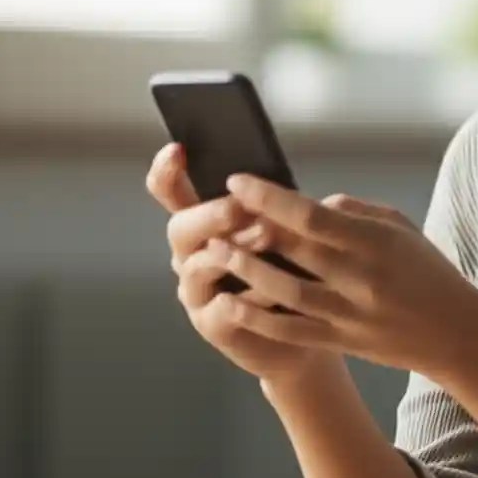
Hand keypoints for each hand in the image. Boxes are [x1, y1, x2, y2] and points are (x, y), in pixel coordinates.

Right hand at [145, 143, 336, 383]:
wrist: (310, 328)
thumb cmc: (296, 269)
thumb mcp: (286, 226)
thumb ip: (270, 204)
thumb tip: (271, 180)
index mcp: (203, 224)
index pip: (169, 193)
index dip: (166, 171)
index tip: (178, 149)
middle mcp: (190, 255)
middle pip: (179, 227)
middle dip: (209, 214)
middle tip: (237, 208)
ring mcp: (197, 292)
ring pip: (194, 266)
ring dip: (229, 250)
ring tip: (263, 237)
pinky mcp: (212, 325)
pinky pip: (220, 309)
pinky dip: (247, 297)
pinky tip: (271, 291)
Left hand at [214, 173, 477, 379]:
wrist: (456, 332)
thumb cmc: (426, 270)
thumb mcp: (400, 227)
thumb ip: (353, 210)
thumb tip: (306, 203)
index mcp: (377, 241)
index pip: (313, 216)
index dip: (269, 198)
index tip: (237, 182)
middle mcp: (362, 278)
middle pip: (293, 251)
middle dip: (248, 231)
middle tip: (215, 215)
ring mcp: (351, 314)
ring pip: (286, 292)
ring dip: (245, 271)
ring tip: (216, 252)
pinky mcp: (344, 341)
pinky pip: (292, 331)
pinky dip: (258, 318)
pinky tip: (230, 305)